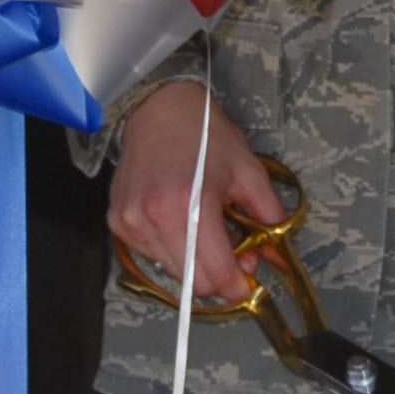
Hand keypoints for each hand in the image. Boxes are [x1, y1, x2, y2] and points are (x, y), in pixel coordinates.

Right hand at [105, 82, 282, 302]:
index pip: (215, 275)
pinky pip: (151, 254)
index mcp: (191, 205)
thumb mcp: (248, 170)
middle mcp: (155, 218)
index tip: (246, 280)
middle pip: (193, 282)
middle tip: (232, 246)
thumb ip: (267, 216)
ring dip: (194, 259)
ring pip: (172, 271)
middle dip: (218, 273)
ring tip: (204, 225)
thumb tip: (276, 254)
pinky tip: (179, 218)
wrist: (159, 107)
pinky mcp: (118, 222)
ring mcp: (131, 222)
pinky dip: (171, 247)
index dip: (236, 286)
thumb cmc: (205, 135)